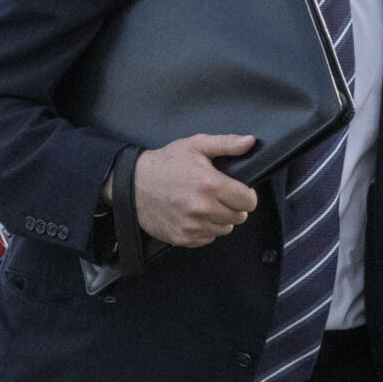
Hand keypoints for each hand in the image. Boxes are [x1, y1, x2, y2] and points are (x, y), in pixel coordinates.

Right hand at [129, 133, 256, 247]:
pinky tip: (193, 216)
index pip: (248, 202)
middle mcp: (203, 208)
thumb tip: (250, 142)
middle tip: (218, 196)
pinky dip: (204, 229)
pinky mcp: (182, 238)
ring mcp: (192, 226)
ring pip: (224, 229)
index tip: (236, 191)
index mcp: (210, 185)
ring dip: (219, 219)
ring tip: (204, 206)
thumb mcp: (195, 145)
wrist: (132, 184)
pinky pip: (207, 239)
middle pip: (239, 217)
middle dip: (233, 207)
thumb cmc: (165, 163)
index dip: (245, 195)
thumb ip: (226, 144)